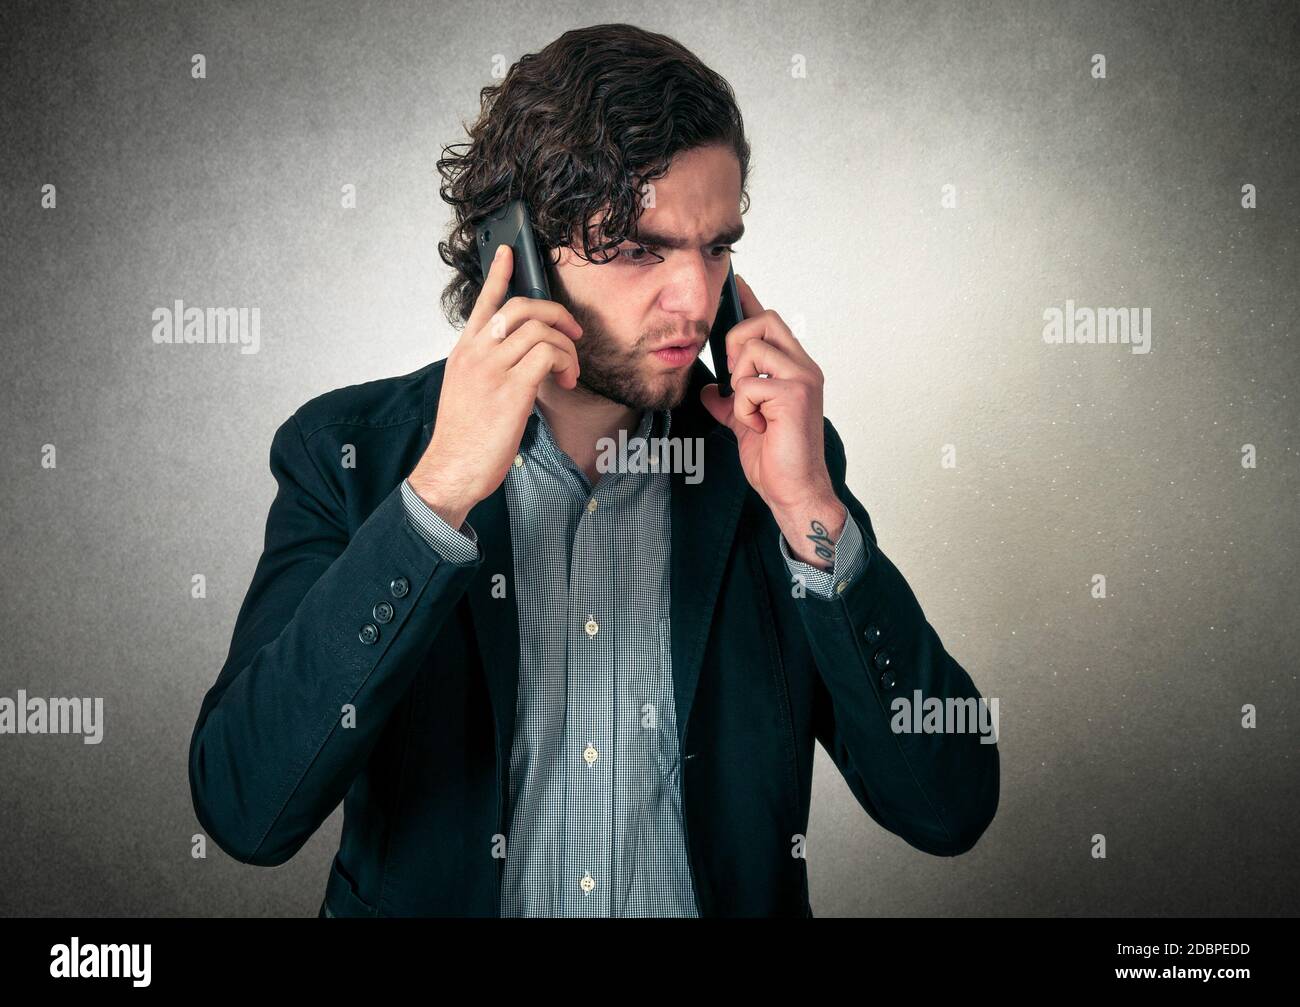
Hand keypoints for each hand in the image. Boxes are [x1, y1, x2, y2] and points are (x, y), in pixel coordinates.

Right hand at [408, 244, 583, 526]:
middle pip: (522, 308)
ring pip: (541, 330)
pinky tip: (567, 381)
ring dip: (567, 348)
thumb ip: (488, 367)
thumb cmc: (462, 437)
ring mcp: (492, 369)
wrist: (451, 469)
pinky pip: (548, 355)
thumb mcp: (467, 391)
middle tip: (574, 335)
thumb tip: (521, 358)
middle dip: (557, 314)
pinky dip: (566, 363)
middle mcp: (476, 353)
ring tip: (569, 372)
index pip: (483, 302)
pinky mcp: (511, 389)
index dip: (500, 273)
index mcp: (464, 351)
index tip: (510, 251)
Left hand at [700, 274, 838, 511]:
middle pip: (763, 321)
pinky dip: (743, 408)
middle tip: (736, 382)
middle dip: (736, 343)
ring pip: (752, 349)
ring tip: (752, 412)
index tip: (735, 282)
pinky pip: (748, 384)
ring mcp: (802, 379)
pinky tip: (758, 426)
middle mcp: (803, 368)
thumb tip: (710, 390)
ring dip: (739, 382)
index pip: (772, 322)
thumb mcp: (744, 423)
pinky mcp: (794, 395)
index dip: (750, 301)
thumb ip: (730, 402)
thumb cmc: (777, 459)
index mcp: (794, 369)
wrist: (793, 491)